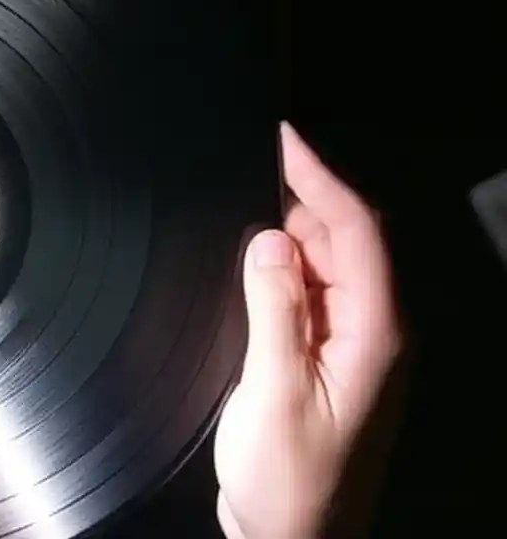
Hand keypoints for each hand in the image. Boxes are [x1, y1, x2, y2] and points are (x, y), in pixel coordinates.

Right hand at [214, 123, 401, 538]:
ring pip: (327, 266)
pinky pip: (311, 296)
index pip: (357, 233)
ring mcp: (351, 347)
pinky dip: (284, 270)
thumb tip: (270, 238)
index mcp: (373, 334)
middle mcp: (371, 332)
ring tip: (244, 210)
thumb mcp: (276, 392)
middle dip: (303, 198)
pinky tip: (253, 265)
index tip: (282, 138)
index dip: (321, 178)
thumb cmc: (290, 480)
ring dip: (291, 235)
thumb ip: (275, 310)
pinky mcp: (326, 361)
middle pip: (346, 242)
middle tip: (248, 170)